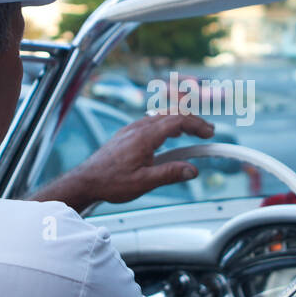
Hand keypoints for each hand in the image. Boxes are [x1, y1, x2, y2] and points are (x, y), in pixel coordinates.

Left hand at [31, 112, 215, 209]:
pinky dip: (166, 124)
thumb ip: (170, 174)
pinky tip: (168, 136)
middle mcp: (138, 128)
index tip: (210, 133)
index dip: (197, 124)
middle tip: (207, 131)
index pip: (177, 121)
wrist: (85, 181)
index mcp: (145, 137)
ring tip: (192, 132)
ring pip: (160, 116)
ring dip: (179, 121)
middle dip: (192, 120)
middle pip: (171, 114)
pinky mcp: (126, 135)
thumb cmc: (110, 182)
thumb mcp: (144, 182)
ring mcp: (131, 130)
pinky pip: (150, 121)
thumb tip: (192, 170)